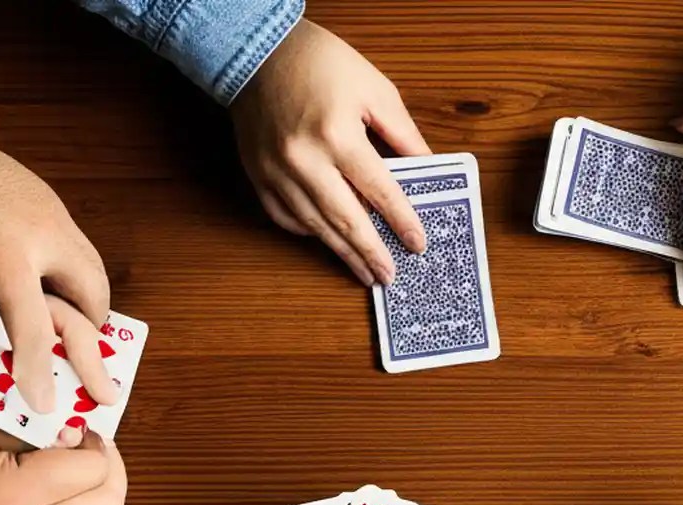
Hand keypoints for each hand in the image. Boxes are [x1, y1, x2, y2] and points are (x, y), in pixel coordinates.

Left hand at [0, 98, 111, 411]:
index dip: (42, 374)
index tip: (47, 403)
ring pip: (96, 269)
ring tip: (68, 323)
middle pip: (94, 299)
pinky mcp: (51, 201)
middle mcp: (43, 236)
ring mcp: (53, 214)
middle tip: (78, 357)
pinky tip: (47, 283)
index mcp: (5, 261)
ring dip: (89, 302)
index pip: (38, 332)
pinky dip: (74, 273)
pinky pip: (78, 246)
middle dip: (91, 333)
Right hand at [232, 19, 429, 286]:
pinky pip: (285, 217)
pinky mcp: (258, 175)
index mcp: (338, 135)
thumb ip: (402, 134)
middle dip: (370, 252)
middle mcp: (304, 160)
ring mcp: (275, 172)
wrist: (256, 50)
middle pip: (345, 220)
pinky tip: (327, 239)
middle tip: (389, 276)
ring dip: (342, 252)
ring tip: (364, 273)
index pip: (380, 191)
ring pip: (314, 226)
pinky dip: (308, 232)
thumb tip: (426, 170)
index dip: (401, 221)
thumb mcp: (374, 89)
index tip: (418, 244)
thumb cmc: (320, 63)